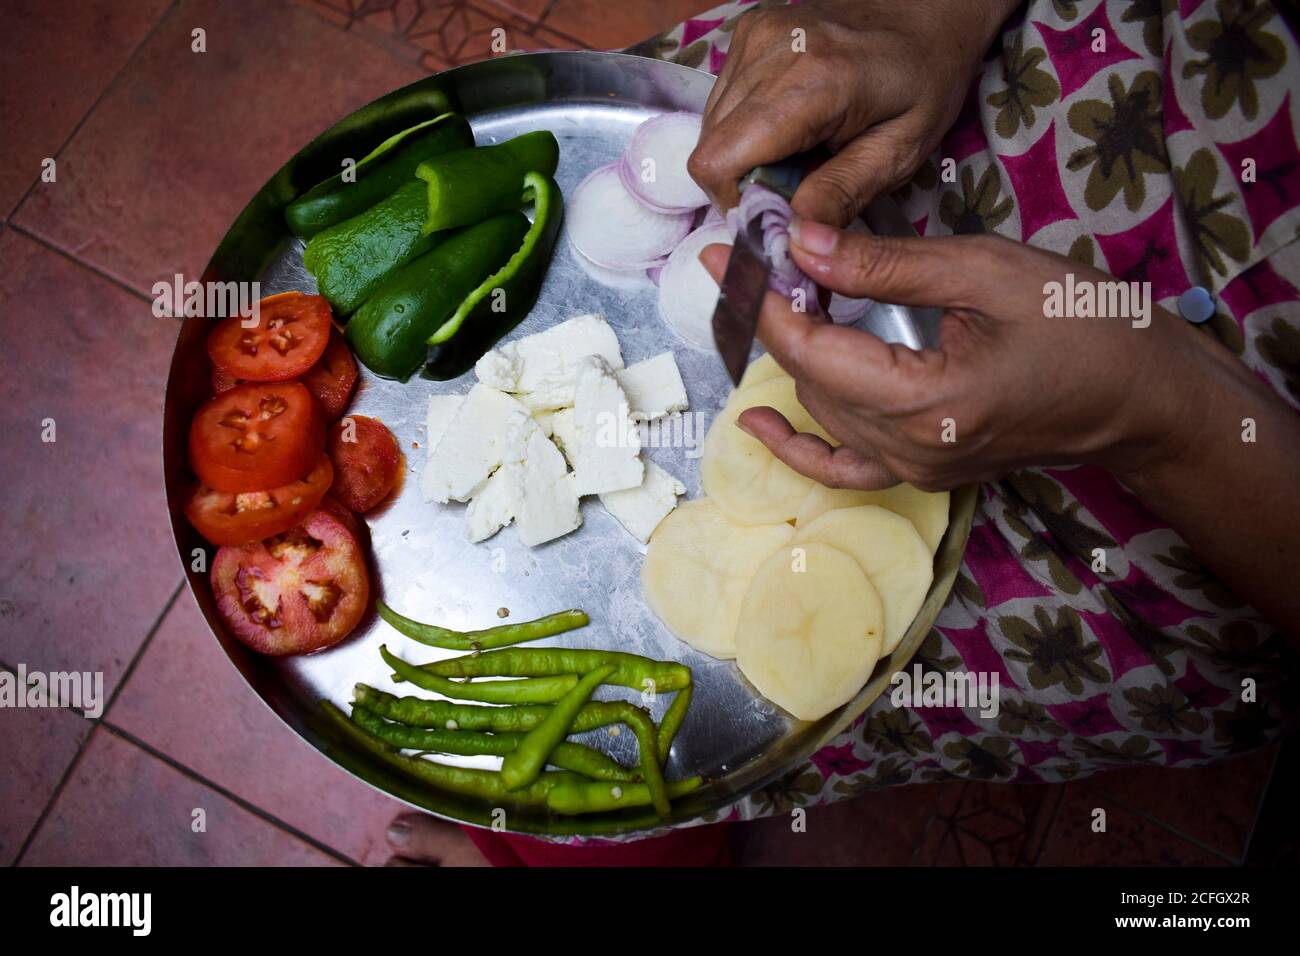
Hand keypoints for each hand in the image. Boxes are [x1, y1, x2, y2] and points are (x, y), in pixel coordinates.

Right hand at [688, 0, 1017, 224]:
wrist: (925, 14)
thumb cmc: (923, 82)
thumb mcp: (899, 152)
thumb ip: (841, 195)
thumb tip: (795, 239)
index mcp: (810, 82)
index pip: (719, 161)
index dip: (736, 201)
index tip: (777, 211)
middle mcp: (769, 51)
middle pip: (710, 148)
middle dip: (744, 181)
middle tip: (796, 183)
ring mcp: (754, 36)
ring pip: (712, 128)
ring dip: (745, 154)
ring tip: (798, 148)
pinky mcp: (748, 32)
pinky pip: (722, 101)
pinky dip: (747, 125)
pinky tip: (790, 122)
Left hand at [698, 222, 1220, 492]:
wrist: (1141, 393)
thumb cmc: (1083, 323)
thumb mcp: (985, 272)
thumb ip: (886, 264)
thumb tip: (803, 245)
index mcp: (924, 404)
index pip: (811, 350)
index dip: (760, 300)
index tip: (719, 257)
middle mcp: (910, 451)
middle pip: (810, 379)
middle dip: (778, 317)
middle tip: (762, 258)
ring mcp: (916, 471)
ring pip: (823, 410)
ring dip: (797, 355)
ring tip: (779, 296)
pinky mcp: (924, 473)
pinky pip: (844, 468)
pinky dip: (801, 445)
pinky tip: (758, 423)